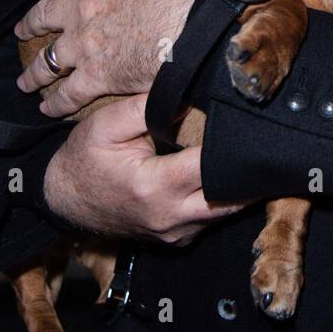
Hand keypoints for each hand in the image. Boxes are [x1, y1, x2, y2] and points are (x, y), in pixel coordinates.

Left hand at [14, 0, 198, 117]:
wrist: (190, 30)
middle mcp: (83, 11)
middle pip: (44, 15)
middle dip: (30, 24)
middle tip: (22, 31)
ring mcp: (85, 45)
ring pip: (48, 60)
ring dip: (34, 72)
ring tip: (24, 81)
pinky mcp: (96, 76)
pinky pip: (68, 93)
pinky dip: (56, 104)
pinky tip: (47, 109)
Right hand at [43, 95, 252, 242]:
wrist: (64, 201)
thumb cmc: (83, 160)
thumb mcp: (105, 125)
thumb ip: (145, 107)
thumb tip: (185, 92)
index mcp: (155, 187)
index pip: (210, 166)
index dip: (232, 146)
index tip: (248, 125)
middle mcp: (170, 216)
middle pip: (231, 198)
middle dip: (249, 173)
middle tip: (269, 146)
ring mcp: (175, 233)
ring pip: (225, 212)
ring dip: (239, 188)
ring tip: (253, 156)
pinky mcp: (177, 239)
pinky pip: (210, 220)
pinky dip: (222, 200)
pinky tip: (227, 175)